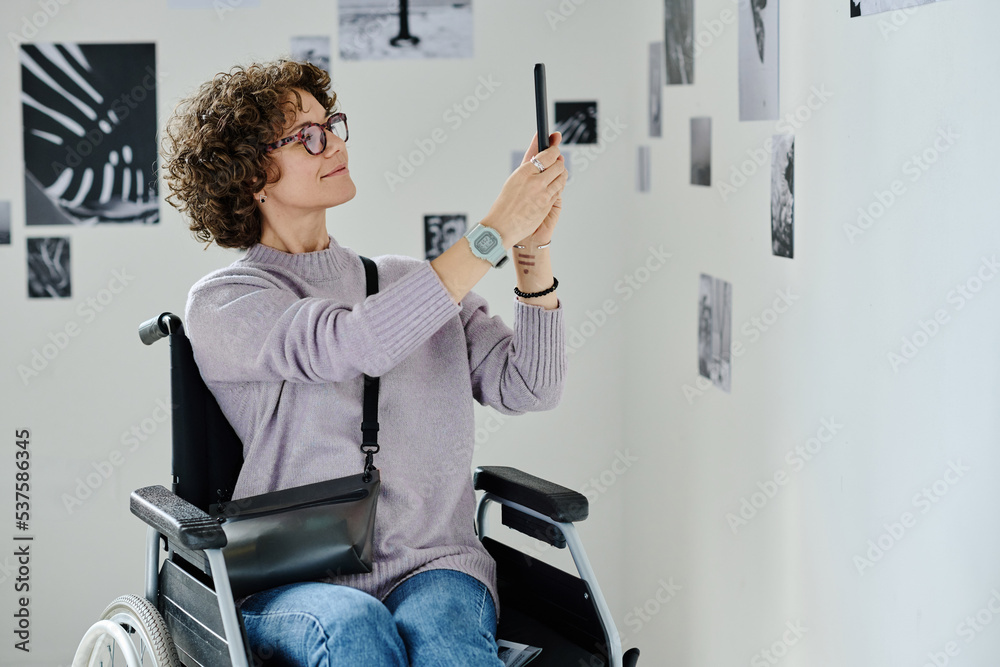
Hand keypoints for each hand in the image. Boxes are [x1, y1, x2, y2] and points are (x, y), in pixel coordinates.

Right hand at [483, 131, 566, 246]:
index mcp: (525, 172)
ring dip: (561, 174)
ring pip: (561, 178)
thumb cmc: (505, 203)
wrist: (502, 226)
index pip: (548, 155)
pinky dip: (558, 187)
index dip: (554, 150)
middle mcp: (536, 182)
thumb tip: (543, 156)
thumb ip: (529, 168)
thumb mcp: (514, 180)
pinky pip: (558, 192)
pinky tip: (554, 186)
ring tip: (558, 173)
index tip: (555, 148)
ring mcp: (543, 195)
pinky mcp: (548, 205)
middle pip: (558, 166)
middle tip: (558, 161)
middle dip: (559, 162)